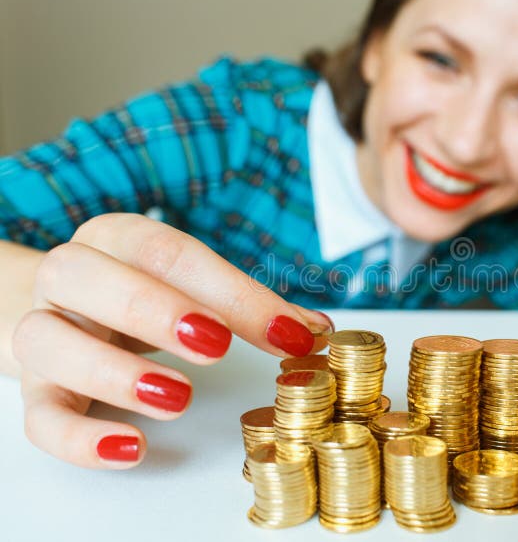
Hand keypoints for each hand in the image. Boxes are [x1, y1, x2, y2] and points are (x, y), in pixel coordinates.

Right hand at [12, 213, 332, 468]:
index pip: (169, 253)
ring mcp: (43, 333)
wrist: (62, 315)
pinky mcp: (34, 391)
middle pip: (89, 277)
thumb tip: (314, 330)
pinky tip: (132, 448)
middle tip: (217, 345)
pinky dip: (81, 438)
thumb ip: (246, 307)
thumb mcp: (189, 287)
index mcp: (116, 239)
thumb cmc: (141, 296)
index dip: (232, 293)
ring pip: (50, 343)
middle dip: (155, 310)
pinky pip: (38, 417)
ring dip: (115, 372)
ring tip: (177, 396)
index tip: (290, 333)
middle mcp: (70, 278)